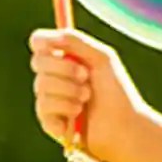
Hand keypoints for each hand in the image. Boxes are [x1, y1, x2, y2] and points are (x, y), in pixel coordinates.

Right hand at [28, 28, 153, 161]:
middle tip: (86, 76)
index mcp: (65, 58)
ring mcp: (48, 98)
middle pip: (38, 62)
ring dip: (69, 91)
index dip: (43, 43)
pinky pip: (44, 107)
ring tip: (87, 99)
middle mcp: (53, 77)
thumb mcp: (101, 59)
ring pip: (42, 86)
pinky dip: (65, 109)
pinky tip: (78, 116)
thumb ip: (75, 42)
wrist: (123, 125)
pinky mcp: (48, 120)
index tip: (57, 48)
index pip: (39, 43)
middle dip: (64, 69)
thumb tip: (44, 36)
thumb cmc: (116, 90)